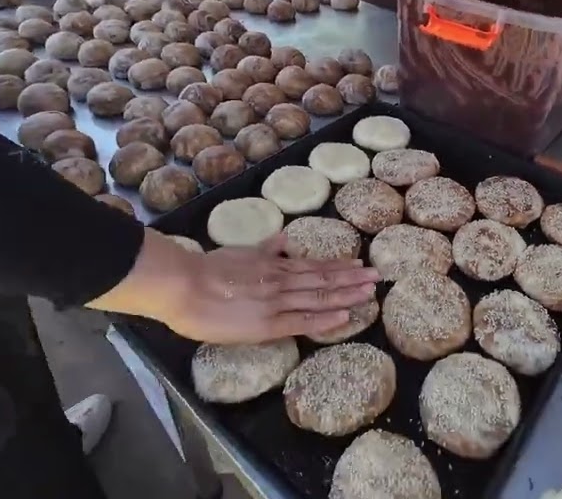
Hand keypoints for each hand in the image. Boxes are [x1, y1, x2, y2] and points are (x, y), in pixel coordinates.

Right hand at [89, 229, 379, 343]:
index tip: (360, 265)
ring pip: (319, 297)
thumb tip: (285, 238)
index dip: (338, 266)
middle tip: (378, 278)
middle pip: (323, 279)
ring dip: (347, 295)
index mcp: (273, 266)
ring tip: (371, 294)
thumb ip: (265, 249)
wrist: (184, 285)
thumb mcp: (240, 252)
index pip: (313, 266)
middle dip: (352, 279)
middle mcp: (281, 281)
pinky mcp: (268, 323)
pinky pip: (303, 320)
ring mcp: (277, 302)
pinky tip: (346, 316)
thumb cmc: (205, 270)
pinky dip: (326, 318)